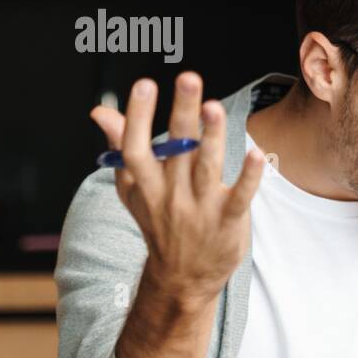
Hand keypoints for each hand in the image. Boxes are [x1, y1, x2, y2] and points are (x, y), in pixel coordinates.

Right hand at [91, 72, 264, 308]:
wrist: (182, 278)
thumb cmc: (159, 224)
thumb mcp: (133, 190)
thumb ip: (120, 147)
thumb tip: (99, 111)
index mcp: (146, 184)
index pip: (136, 147)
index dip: (138, 116)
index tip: (144, 85)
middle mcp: (171, 193)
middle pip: (177, 148)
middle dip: (182, 113)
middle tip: (188, 79)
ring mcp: (201, 208)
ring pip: (206, 167)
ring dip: (211, 137)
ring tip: (214, 107)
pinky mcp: (228, 220)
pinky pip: (241, 195)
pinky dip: (249, 176)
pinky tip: (257, 153)